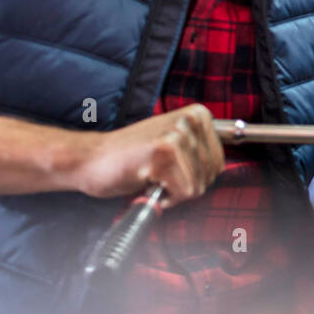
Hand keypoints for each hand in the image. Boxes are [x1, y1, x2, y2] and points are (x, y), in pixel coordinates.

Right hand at [74, 104, 224, 208]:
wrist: (90, 159)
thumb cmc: (131, 157)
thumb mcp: (174, 144)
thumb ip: (199, 151)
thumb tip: (223, 169)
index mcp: (198, 114)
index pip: (219, 163)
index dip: (194, 176)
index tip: (172, 168)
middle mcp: (190, 120)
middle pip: (210, 176)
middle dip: (185, 184)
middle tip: (158, 173)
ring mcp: (176, 135)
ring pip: (197, 186)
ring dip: (173, 191)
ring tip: (151, 175)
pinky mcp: (163, 153)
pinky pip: (183, 193)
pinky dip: (164, 198)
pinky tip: (146, 182)